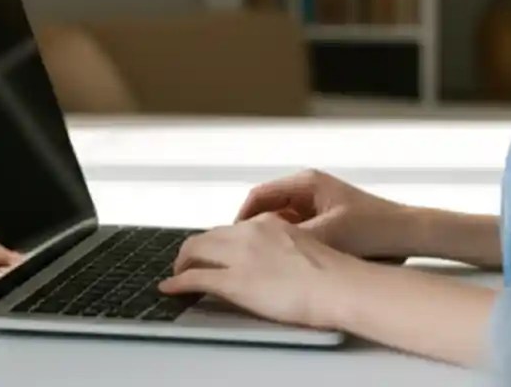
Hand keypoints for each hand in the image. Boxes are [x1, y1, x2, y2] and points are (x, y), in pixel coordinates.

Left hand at [158, 213, 361, 328]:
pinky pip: (196, 278)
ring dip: (183, 261)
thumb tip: (275, 260)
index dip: (217, 241)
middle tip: (186, 262)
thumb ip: (285, 246)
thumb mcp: (306, 247)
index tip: (211, 251)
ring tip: (177, 272)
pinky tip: (170, 287)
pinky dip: (178, 282)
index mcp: (270, 224)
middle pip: (208, 236)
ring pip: (196, 250)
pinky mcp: (234, 280)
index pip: (232, 229)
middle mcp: (250, 234)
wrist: (340, 286)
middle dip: (194, 249)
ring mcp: (240, 256)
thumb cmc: (335, 275)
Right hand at [236, 169, 414, 259]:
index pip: (259, 195)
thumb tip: (262, 248)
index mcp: (307, 182)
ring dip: (272, 238)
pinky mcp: (325, 218)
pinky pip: (296, 229)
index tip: (233, 239)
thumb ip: (294, 240)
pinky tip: (287, 262)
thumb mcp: (330, 236)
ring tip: (261, 260)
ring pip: (281, 220)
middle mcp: (309, 188)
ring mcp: (317, 203)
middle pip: (267, 208)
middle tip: (242, 253)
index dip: (242, 218)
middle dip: (254, 230)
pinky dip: (289, 243)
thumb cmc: (375, 228)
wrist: (410, 234)